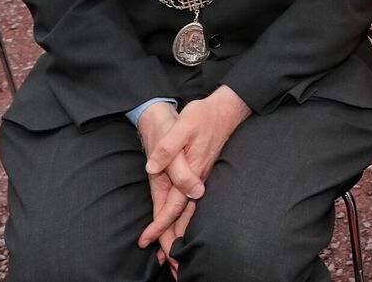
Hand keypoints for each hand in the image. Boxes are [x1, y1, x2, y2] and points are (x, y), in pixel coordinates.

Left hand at [138, 87, 250, 251]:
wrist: (226, 109)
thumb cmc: (202, 115)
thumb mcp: (182, 126)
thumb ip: (169, 148)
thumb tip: (153, 167)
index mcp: (191, 171)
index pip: (173, 206)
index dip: (159, 225)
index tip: (146, 240)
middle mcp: (199, 179)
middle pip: (184, 216)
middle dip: (173, 239)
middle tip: (164, 262)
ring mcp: (202, 177)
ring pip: (190, 211)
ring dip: (180, 232)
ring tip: (170, 252)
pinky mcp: (203, 172)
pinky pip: (194, 202)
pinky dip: (186, 217)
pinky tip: (184, 223)